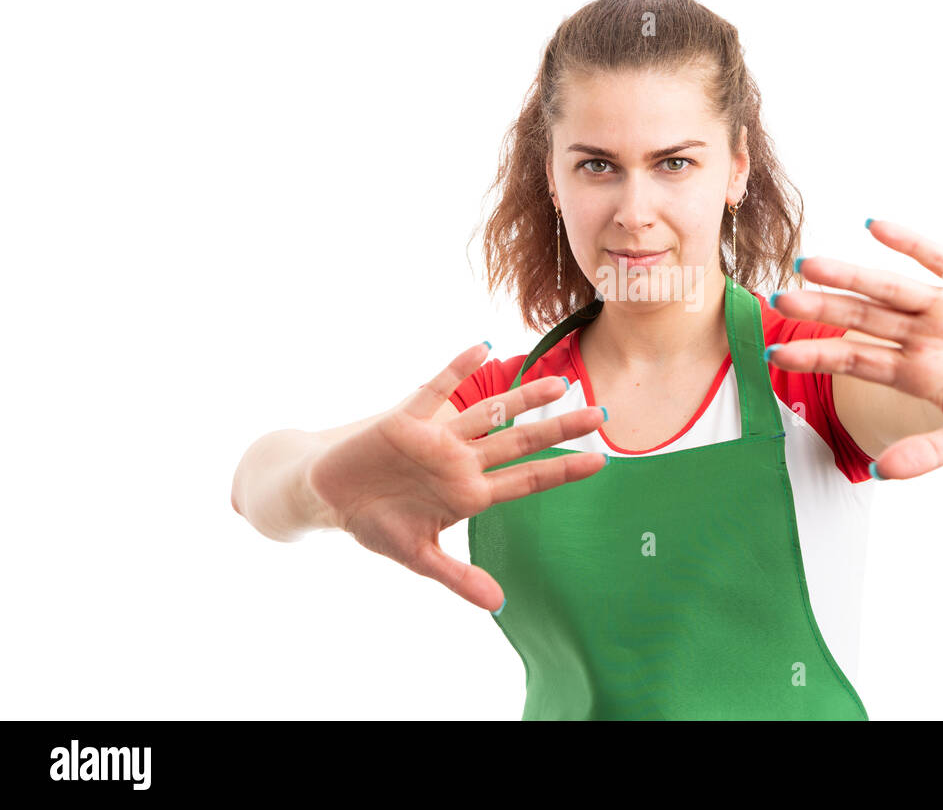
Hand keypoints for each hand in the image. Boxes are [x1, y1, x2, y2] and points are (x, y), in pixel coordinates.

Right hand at [305, 342, 607, 611]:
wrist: (329, 499)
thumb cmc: (378, 524)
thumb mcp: (418, 557)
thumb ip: (458, 577)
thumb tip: (497, 605)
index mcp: (470, 493)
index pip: (527, 480)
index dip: (563, 471)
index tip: (601, 463)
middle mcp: (462, 461)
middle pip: (521, 441)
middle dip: (559, 429)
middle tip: (600, 414)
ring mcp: (437, 439)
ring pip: (488, 413)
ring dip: (522, 398)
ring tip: (559, 382)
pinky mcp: (405, 420)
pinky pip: (433, 390)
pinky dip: (456, 369)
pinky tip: (481, 349)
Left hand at [767, 219, 942, 479]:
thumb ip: (926, 454)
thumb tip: (878, 473)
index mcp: (913, 370)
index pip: (853, 360)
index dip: (815, 356)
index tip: (773, 356)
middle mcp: (920, 335)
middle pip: (860, 319)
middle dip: (820, 310)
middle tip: (777, 299)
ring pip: (888, 288)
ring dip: (850, 276)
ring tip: (809, 263)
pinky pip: (936, 259)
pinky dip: (908, 242)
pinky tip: (873, 226)